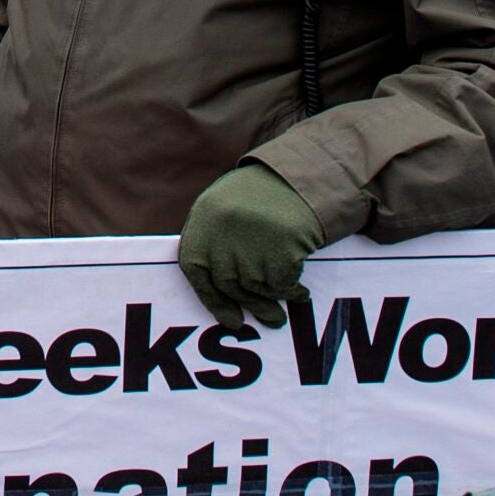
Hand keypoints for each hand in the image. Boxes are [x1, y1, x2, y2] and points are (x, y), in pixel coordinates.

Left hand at [176, 164, 325, 330]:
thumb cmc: (261, 195)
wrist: (299, 176)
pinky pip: (282, 285)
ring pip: (257, 288)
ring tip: (288, 303)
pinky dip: (293, 292)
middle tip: (269, 319)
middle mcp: (221, 235)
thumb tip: (218, 289)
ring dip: (274, 300)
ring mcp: (249, 246)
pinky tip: (300, 291)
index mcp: (203, 220)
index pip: (194, 269)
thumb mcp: (225, 207)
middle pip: (229, 285)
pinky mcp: (279, 253)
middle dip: (251, 306)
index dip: (211, 298)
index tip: (231, 319)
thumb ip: (215, 240)